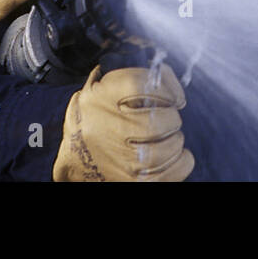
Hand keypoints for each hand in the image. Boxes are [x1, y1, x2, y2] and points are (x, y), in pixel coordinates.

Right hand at [53, 65, 193, 181]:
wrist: (76, 156)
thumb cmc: (99, 115)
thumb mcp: (105, 87)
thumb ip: (135, 77)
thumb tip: (168, 80)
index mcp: (98, 97)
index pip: (137, 85)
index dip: (164, 88)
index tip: (173, 96)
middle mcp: (104, 128)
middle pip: (154, 123)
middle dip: (171, 118)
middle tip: (170, 117)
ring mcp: (117, 158)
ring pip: (162, 150)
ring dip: (175, 140)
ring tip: (170, 136)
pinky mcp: (129, 181)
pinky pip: (167, 174)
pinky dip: (181, 161)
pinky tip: (176, 153)